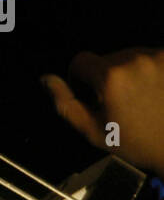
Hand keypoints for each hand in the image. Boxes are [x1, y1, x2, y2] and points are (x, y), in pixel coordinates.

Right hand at [42, 48, 163, 176]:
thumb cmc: (138, 142)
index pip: (80, 61)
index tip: (90, 96)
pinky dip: (148, 72)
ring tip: (138, 99)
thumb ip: (66, 102)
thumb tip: (47, 79)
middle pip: (106, 59)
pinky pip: (150, 59)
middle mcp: (136, 60)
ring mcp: (158, 57)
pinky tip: (153, 93)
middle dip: (105, 78)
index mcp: (111, 77)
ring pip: (129, 58)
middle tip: (117, 103)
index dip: (78, 79)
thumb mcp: (92, 130)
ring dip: (128, 74)